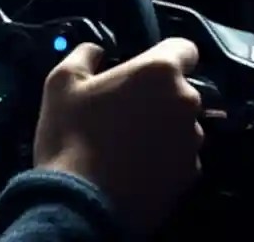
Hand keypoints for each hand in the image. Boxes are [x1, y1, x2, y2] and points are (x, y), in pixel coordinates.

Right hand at [33, 38, 203, 234]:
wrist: (79, 205)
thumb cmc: (70, 136)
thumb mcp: (62, 83)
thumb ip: (84, 55)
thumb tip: (96, 49)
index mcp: (159, 72)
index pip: (184, 48)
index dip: (165, 55)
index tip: (145, 70)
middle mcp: (186, 101)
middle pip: (182, 89)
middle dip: (160, 96)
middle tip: (126, 112)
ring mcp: (192, 139)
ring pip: (183, 123)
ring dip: (164, 127)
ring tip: (129, 143)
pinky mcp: (191, 172)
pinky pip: (181, 155)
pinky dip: (165, 157)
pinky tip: (137, 166)